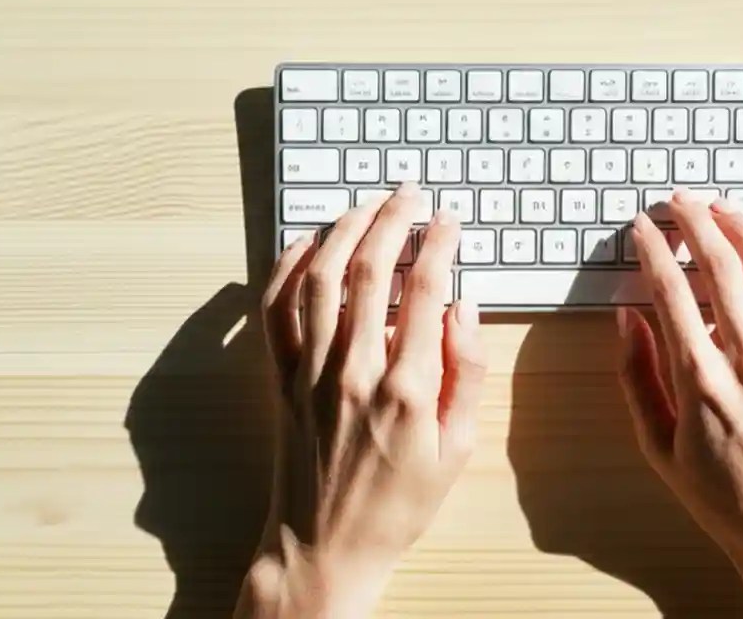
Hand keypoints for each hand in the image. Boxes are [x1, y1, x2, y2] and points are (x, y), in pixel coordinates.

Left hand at [239, 184, 486, 618]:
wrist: (325, 548)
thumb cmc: (398, 504)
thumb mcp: (458, 449)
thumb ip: (467, 373)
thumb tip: (464, 309)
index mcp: (407, 390)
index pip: (425, 293)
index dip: (439, 244)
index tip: (449, 218)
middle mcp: (354, 371)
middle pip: (369, 272)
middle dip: (391, 220)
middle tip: (409, 193)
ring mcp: (310, 373)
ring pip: (319, 280)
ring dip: (342, 231)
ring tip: (365, 205)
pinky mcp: (280, 380)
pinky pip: (274, 311)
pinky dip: (286, 269)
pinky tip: (307, 244)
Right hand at [616, 192, 742, 618]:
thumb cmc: (725, 499)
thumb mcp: (659, 448)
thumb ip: (637, 380)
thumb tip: (627, 320)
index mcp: (701, 383)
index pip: (671, 293)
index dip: (652, 250)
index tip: (641, 227)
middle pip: (721, 268)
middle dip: (695, 223)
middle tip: (678, 201)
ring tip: (722, 206)